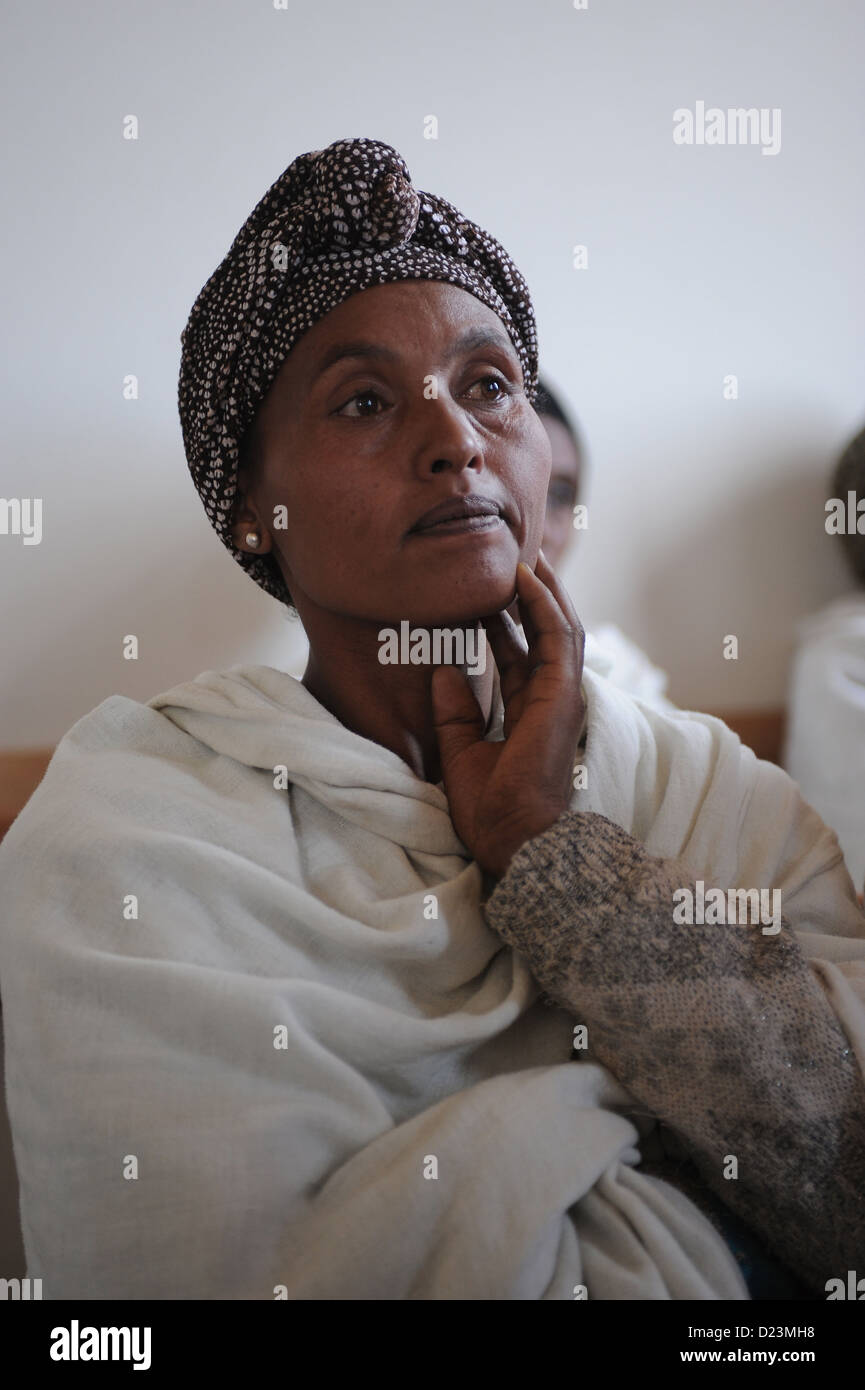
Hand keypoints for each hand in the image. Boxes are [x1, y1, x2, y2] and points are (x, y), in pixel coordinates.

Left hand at [430, 550, 585, 879]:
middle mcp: (549, 699)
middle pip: (542, 633)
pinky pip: (557, 637)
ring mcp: (561, 696)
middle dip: (529, 595)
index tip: (484, 592)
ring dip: (542, 588)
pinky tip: (523, 577)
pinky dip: (542, 604)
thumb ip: (454, 709)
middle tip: (509, 557)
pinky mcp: (563, 695)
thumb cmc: (489, 809)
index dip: (505, 621)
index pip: (520, 654)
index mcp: (529, 713)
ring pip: (558, 626)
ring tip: (523, 553)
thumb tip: (443, 668)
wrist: (511, 840)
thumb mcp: (460, 749)